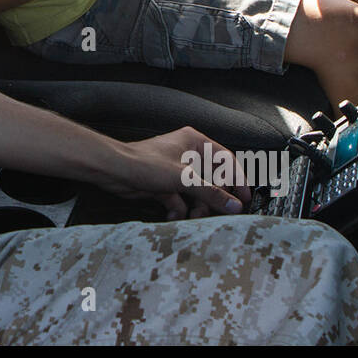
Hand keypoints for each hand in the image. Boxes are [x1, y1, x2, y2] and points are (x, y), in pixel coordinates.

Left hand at [98, 126, 251, 220]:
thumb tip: (234, 205)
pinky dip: (179, 210)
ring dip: (197, 206)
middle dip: (214, 198)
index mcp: (194, 142)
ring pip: (196, 192)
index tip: (245, 198)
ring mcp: (174, 171)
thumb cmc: (143, 162)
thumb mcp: (185, 178)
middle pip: (211, 180)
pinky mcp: (163, 185)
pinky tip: (173, 215)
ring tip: (195, 215)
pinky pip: (180, 200)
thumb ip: (212, 193)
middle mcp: (186, 155)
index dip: (237, 179)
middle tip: (220, 212)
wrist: (113, 171)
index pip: (226, 160)